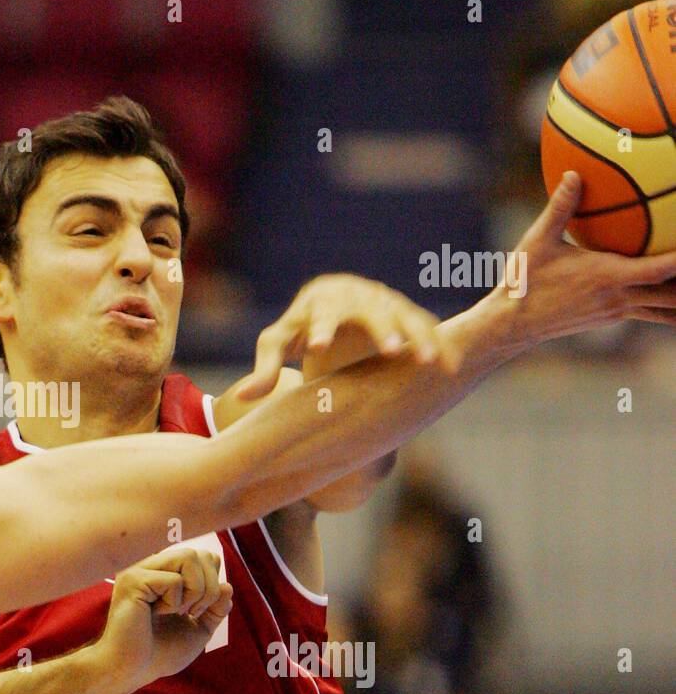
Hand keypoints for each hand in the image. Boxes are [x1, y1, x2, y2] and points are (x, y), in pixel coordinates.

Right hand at [93, 547, 233, 693]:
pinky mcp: (133, 580)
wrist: (134, 670)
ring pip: (189, 557)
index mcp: (165, 572)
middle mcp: (151, 565)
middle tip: (191, 613)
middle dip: (209, 588)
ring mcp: (140, 569)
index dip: (212, 582)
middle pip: (200, 554)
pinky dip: (174, 602)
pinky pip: (173, 579)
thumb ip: (216, 608)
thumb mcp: (199, 628)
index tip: (197, 610)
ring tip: (178, 611)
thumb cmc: (161, 652)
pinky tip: (156, 614)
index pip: (204, 556)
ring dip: (195, 590)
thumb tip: (227, 585)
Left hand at [235, 273, 453, 399]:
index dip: (322, 327)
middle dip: (383, 328)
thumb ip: (265, 368)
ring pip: (407, 317)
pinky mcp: (410, 315)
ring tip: (429, 362)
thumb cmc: (301, 331)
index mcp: (323, 300)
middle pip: (373, 310)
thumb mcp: (281, 344)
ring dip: (420, 337)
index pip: (321, 312)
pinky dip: (440, 344)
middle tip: (394, 350)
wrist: (337, 314)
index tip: (320, 345)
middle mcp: (359, 295)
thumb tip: (241, 398)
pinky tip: (452, 366)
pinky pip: (428, 328)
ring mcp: (388, 302)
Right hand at [484, 171, 675, 348]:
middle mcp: (619, 298)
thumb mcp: (537, 242)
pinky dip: (668, 306)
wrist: (511, 325)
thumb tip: (572, 173)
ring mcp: (617, 312)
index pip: (661, 268)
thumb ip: (560, 208)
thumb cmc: (523, 282)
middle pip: (674, 296)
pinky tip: (672, 294)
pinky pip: (650, 313)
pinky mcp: (610, 318)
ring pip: (667, 311)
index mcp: (608, 277)